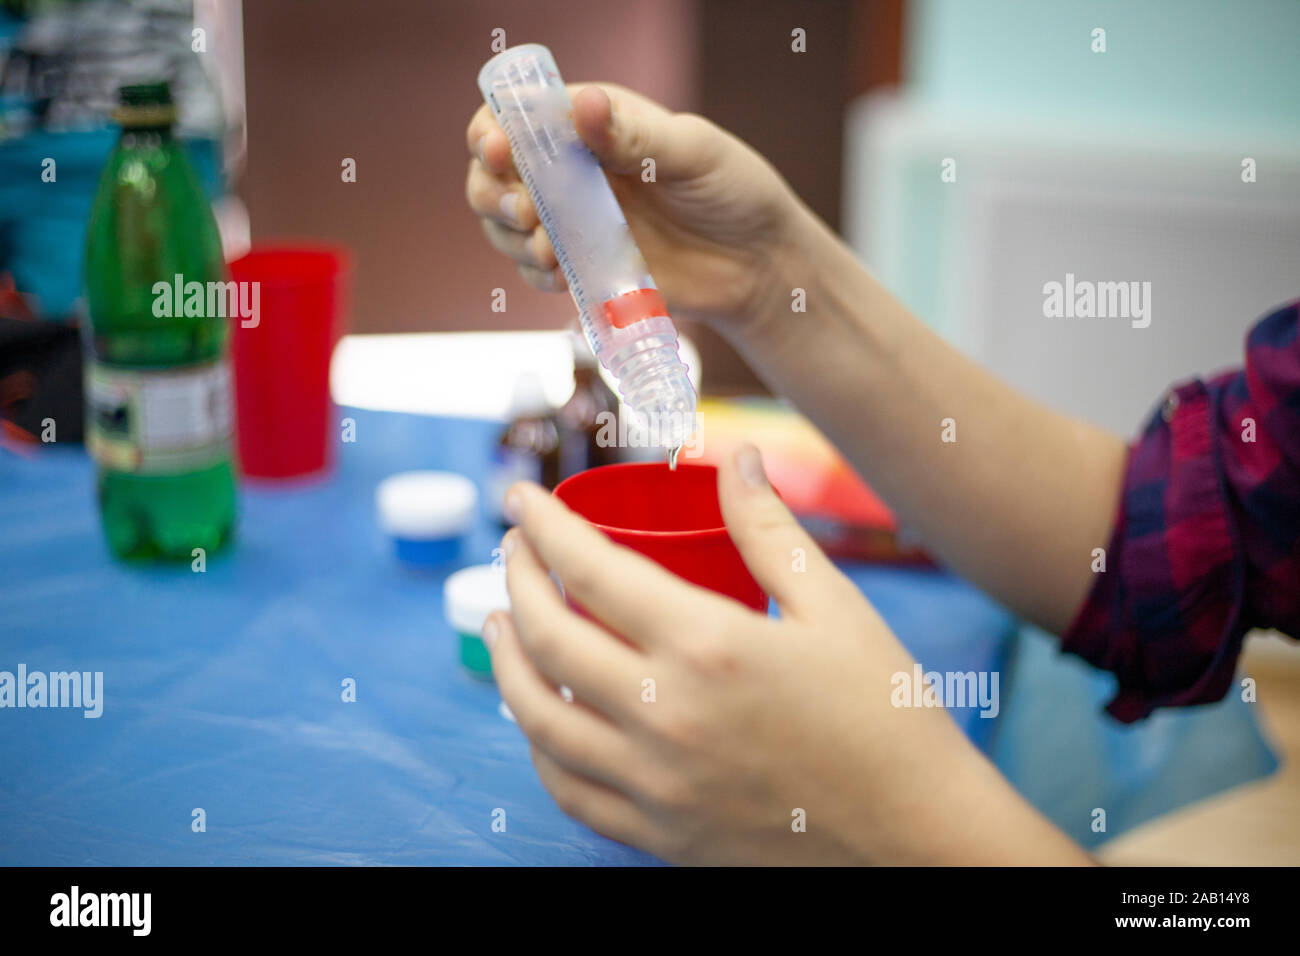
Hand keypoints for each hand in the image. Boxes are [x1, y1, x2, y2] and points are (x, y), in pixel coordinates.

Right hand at [465, 83, 798, 328]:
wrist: (758, 265)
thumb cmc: (734, 192)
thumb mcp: (692, 153)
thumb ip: (634, 135)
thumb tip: (581, 105)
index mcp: (590, 124)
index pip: (516, 117)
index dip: (493, 132)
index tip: (499, 152)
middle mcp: (571, 170)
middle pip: (492, 176)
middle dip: (493, 194)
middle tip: (526, 212)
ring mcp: (572, 221)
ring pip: (504, 227)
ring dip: (512, 239)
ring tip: (549, 251)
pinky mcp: (582, 266)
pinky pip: (535, 271)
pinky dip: (537, 274)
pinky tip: (562, 275)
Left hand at [484, 445, 1089, 864]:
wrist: (918, 835)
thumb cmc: (886, 715)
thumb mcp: (835, 606)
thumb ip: (770, 529)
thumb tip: (736, 457)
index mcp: (707, 647)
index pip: (590, 570)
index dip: (543, 527)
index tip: (521, 501)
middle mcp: (665, 717)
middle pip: (547, 640)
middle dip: (514, 583)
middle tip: (512, 554)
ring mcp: (655, 784)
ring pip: (539, 720)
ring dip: (505, 663)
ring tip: (500, 625)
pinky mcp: (660, 835)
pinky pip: (568, 791)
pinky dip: (538, 748)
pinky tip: (541, 719)